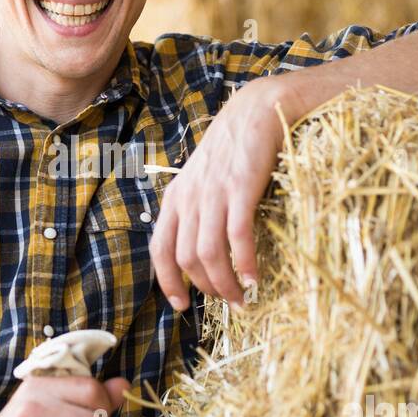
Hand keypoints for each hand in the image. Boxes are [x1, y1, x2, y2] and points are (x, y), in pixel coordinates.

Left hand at [150, 78, 292, 309]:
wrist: (256, 111)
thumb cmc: (233, 150)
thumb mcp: (202, 180)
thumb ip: (197, 210)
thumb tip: (201, 252)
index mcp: (176, 199)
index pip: (161, 250)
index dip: (169, 282)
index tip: (182, 305)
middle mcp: (188, 199)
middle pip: (186, 258)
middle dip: (205, 288)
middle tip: (226, 302)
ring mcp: (212, 194)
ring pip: (209, 254)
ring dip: (225, 284)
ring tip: (242, 299)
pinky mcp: (239, 189)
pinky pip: (237, 237)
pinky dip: (245, 263)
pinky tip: (254, 278)